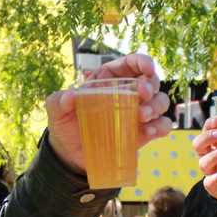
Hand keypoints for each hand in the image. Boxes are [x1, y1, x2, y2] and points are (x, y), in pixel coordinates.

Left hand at [45, 54, 171, 175]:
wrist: (69, 154)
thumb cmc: (65, 125)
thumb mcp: (56, 110)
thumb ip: (58, 101)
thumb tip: (70, 96)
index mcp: (110, 78)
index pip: (132, 63)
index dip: (144, 62)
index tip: (147, 69)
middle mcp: (128, 93)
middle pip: (151, 81)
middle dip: (152, 85)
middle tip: (143, 95)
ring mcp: (137, 113)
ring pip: (160, 101)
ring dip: (156, 106)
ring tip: (142, 116)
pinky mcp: (142, 133)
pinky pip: (161, 126)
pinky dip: (160, 127)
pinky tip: (149, 131)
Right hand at [194, 117, 216, 213]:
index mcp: (216, 148)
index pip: (206, 133)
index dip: (208, 126)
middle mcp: (210, 159)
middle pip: (199, 145)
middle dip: (207, 137)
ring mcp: (211, 173)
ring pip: (203, 162)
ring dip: (213, 155)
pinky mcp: (214, 188)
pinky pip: (209, 182)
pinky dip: (215, 178)